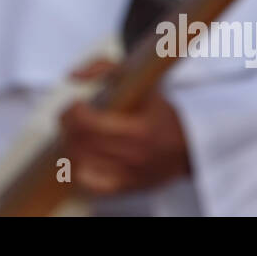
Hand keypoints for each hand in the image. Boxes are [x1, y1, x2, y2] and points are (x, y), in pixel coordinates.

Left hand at [57, 58, 190, 194]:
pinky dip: (80, 170)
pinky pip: (91, 185)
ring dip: (71, 145)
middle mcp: (134, 155)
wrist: (188, 144)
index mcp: (139, 129)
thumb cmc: (159, 109)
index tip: (76, 104)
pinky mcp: (127, 188)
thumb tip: (71, 76)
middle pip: (81, 143)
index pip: (88, 124)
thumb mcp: (138, 79)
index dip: (73, 112)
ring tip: (77, 133)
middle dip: (68, 127)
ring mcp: (130, 175)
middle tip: (71, 117)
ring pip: (82, 162)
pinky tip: (82, 156)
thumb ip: (103, 68)